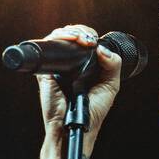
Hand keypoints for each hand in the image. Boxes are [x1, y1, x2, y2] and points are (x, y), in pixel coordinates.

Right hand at [36, 23, 122, 149]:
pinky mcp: (46, 71)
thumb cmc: (92, 112)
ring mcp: (56, 66)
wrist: (76, 126)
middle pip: (71, 35)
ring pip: (58, 37)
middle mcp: (69, 64)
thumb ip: (113, 66)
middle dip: (80, 31)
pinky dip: (58, 39)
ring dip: (71, 32)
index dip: (88, 35)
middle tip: (88, 40)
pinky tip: (70, 41)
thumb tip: (102, 48)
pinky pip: (48, 47)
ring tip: (81, 40)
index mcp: (84, 67)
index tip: (93, 40)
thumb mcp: (110, 86)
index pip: (83, 41)